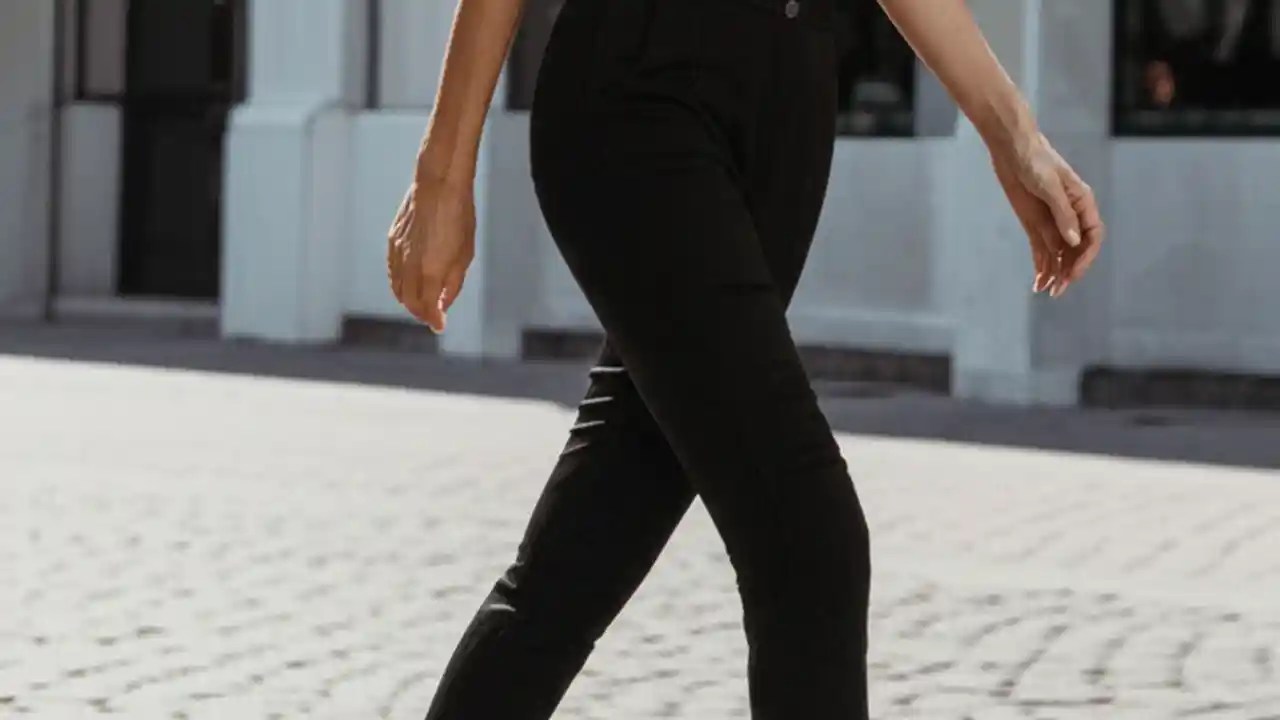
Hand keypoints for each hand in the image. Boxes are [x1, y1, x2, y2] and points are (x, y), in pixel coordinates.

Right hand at [387, 176, 475, 332]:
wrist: (438, 184)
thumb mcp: (465, 253)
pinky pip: (392, 272)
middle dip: (421, 313)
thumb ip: (453, 283)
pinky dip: (398, 284)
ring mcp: (398, 253)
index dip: (433, 320)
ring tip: (421, 305)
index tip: (440, 327)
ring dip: (408, 301)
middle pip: (410, 301)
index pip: (427, 307)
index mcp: (430, 270)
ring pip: (397, 288)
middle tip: (432, 318)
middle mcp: (410, 265)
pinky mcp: (392, 241)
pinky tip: (407, 285)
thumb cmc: (458, 216)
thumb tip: (443, 305)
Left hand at [989, 132, 1104, 297]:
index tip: (1072, 273)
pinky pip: (1041, 249)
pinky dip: (1041, 265)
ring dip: (1055, 272)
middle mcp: (1070, 215)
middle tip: (1058, 290)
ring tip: (1047, 291)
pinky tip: (1039, 281)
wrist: (1011, 147)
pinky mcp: (1034, 223)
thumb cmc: (1034, 160)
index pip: (1092, 236)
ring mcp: (1052, 220)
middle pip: (1076, 249)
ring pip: (1059, 253)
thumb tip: (1074, 241)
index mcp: (1082, 202)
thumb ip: (1062, 214)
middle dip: (1069, 270)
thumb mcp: (1049, 186)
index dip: (1085, 257)